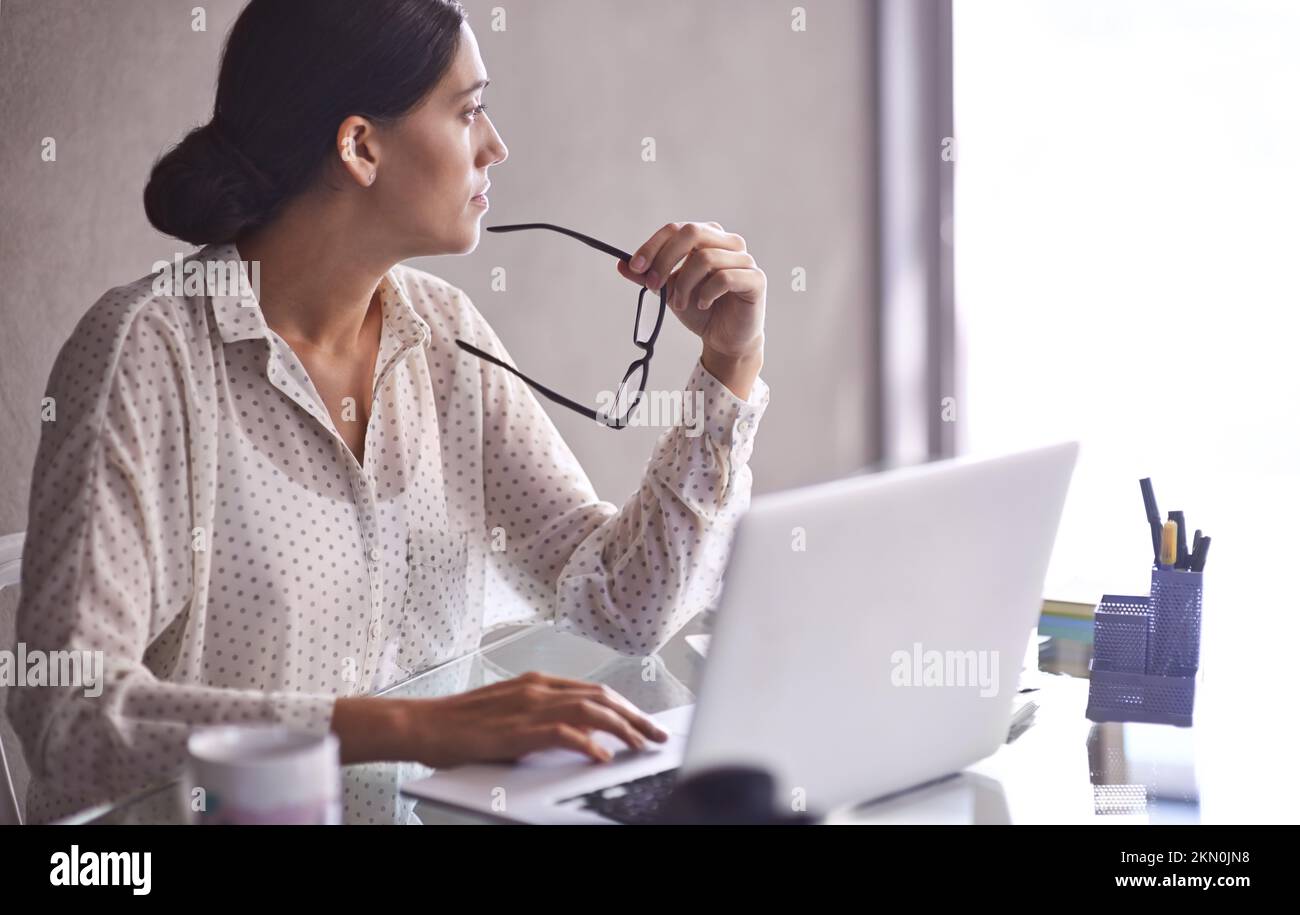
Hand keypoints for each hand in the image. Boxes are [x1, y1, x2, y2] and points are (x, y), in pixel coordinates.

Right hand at [333, 671, 669, 767]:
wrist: (423, 724)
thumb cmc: (461, 724)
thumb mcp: (509, 712)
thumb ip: (541, 716)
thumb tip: (580, 733)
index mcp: (536, 682)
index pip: (594, 690)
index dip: (625, 706)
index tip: (645, 723)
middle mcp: (537, 688)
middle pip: (601, 696)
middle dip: (635, 717)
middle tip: (657, 736)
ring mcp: (528, 706)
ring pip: (590, 709)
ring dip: (621, 728)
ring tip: (641, 747)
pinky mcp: (517, 728)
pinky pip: (562, 732)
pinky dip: (587, 743)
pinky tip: (602, 756)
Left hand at [615, 221, 765, 361]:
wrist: (725, 339)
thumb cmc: (701, 310)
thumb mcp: (669, 292)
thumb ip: (648, 277)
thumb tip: (621, 264)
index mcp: (708, 237)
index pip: (676, 229)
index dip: (653, 246)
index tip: (635, 267)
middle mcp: (729, 243)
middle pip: (691, 233)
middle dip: (665, 259)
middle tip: (653, 285)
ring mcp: (745, 259)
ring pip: (705, 258)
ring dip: (684, 284)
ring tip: (680, 304)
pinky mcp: (755, 279)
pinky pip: (724, 277)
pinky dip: (706, 292)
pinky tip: (704, 304)